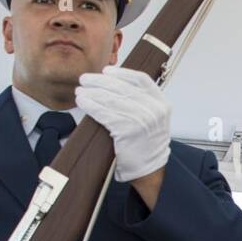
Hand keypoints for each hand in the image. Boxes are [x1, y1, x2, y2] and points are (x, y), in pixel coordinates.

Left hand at [75, 66, 170, 182]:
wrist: (150, 169)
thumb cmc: (147, 144)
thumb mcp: (154, 119)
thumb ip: (141, 102)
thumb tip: (113, 84)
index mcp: (161, 103)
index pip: (141, 79)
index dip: (121, 72)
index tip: (106, 71)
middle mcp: (154, 110)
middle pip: (122, 87)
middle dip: (99, 81)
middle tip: (85, 79)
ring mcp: (142, 120)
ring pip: (111, 99)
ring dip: (91, 93)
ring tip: (80, 91)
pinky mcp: (127, 131)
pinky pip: (104, 113)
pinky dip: (91, 105)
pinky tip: (83, 102)